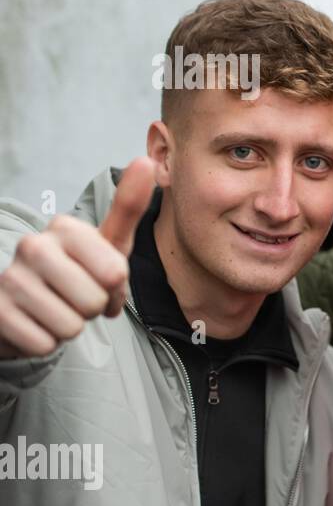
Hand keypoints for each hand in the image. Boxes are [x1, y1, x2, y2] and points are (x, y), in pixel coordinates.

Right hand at [0, 158, 154, 358]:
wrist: (20, 307)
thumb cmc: (75, 273)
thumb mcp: (107, 244)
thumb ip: (128, 208)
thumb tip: (145, 160)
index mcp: (65, 228)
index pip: (116, 274)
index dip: (115, 290)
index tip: (99, 281)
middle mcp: (33, 246)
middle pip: (93, 301)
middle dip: (92, 310)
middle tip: (76, 299)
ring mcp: (9, 278)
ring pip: (70, 326)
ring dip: (70, 328)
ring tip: (56, 310)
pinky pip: (45, 344)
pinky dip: (47, 344)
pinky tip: (36, 325)